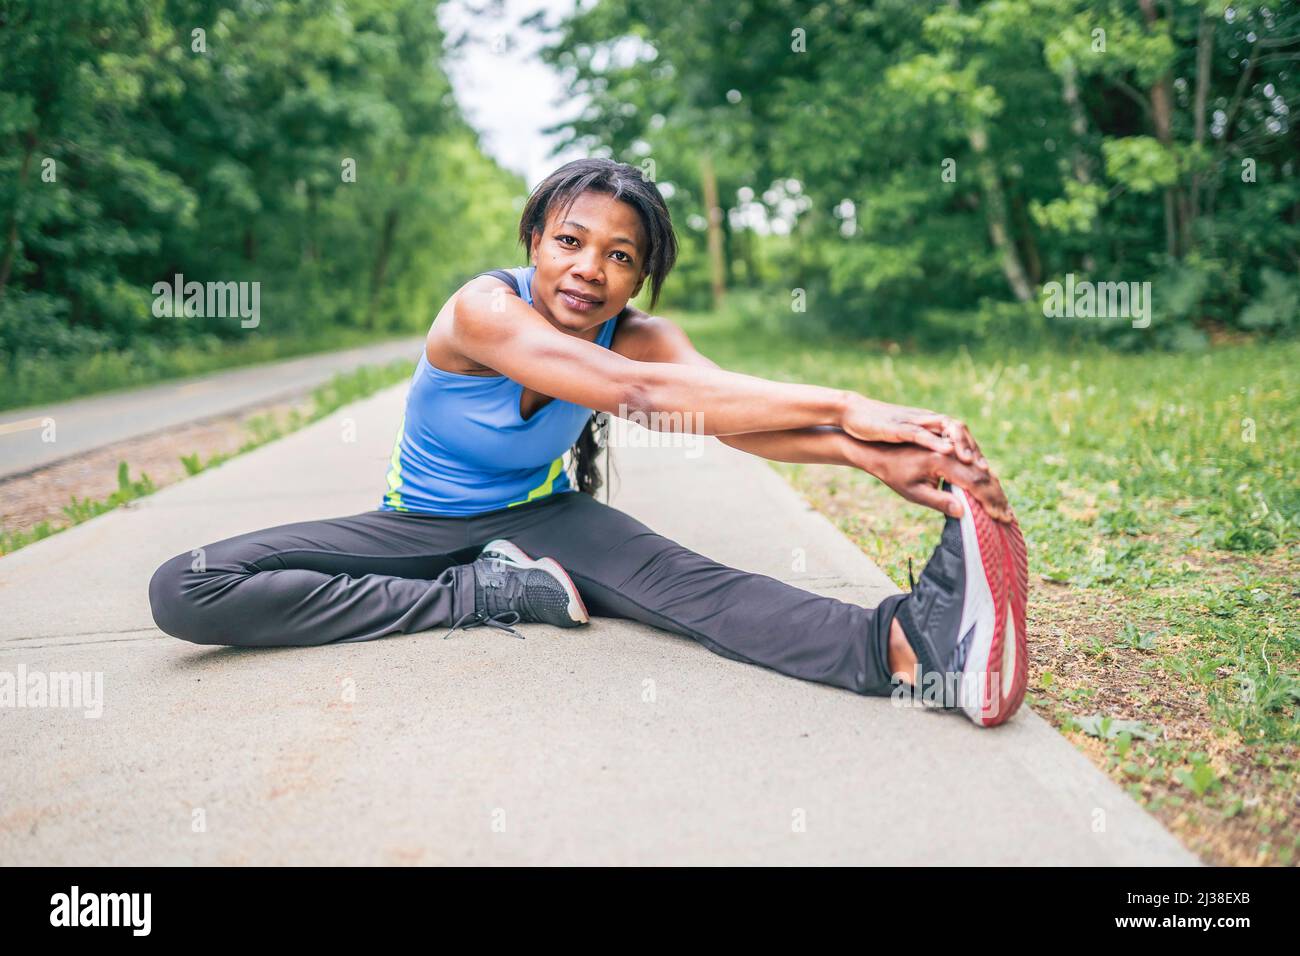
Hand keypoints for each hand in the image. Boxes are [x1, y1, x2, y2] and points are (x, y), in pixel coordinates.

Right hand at [840, 395, 984, 466]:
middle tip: (986, 471)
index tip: (985, 473)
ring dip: (961, 444)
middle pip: (960, 431)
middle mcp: (928, 422)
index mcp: (930, 427)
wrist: (854, 415)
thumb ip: (924, 453)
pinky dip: (936, 441)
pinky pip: (922, 433)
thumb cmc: (878, 434)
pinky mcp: (900, 426)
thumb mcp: (905, 446)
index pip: (960, 439)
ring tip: (971, 461)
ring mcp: (915, 422)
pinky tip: (948, 451)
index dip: (974, 454)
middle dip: (974, 451)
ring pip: (946, 428)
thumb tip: (941, 475)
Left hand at [846, 438, 1013, 522]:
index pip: (975, 482)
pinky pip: (974, 463)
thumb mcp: (912, 492)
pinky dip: (985, 478)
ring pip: (981, 467)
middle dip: (997, 496)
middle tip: (1009, 517)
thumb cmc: (894, 474)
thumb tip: (964, 513)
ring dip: (995, 488)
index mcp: (941, 460)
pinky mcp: (951, 448)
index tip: (1002, 517)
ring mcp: (952, 447)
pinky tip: (992, 492)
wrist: (881, 450)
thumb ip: (938, 501)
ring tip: (1005, 507)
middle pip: (983, 474)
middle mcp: (951, 450)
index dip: (991, 501)